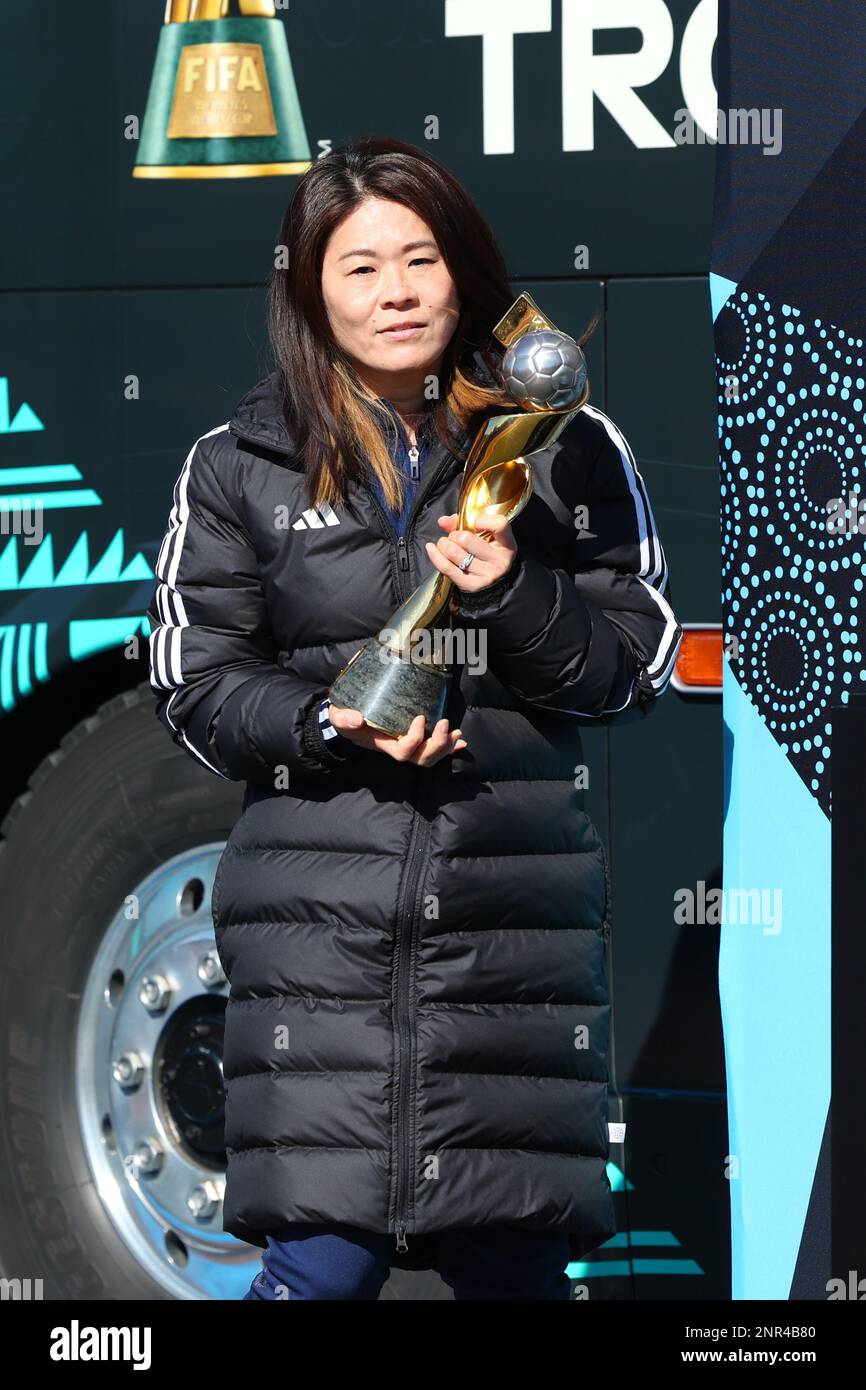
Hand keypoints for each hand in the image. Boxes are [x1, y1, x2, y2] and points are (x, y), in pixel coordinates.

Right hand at [328, 706, 466, 766]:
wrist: (346, 720)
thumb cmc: (344, 719)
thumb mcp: (339, 717)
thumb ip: (345, 719)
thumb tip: (358, 719)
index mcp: (383, 745)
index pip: (403, 752)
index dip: (415, 739)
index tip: (420, 718)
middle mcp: (398, 749)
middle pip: (422, 759)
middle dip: (437, 745)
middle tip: (445, 725)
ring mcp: (407, 746)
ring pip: (430, 757)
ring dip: (446, 747)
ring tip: (457, 734)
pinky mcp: (413, 740)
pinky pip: (433, 749)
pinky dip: (448, 747)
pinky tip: (460, 742)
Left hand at [425, 508, 516, 592]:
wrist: (492, 584)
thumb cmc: (485, 553)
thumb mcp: (484, 537)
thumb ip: (464, 523)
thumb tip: (442, 521)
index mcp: (507, 545)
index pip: (499, 524)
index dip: (482, 520)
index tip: (475, 524)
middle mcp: (499, 561)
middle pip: (466, 538)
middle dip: (454, 535)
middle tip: (455, 538)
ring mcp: (486, 575)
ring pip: (454, 552)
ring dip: (444, 544)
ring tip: (445, 544)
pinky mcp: (471, 586)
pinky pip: (446, 567)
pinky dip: (435, 555)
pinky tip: (430, 548)